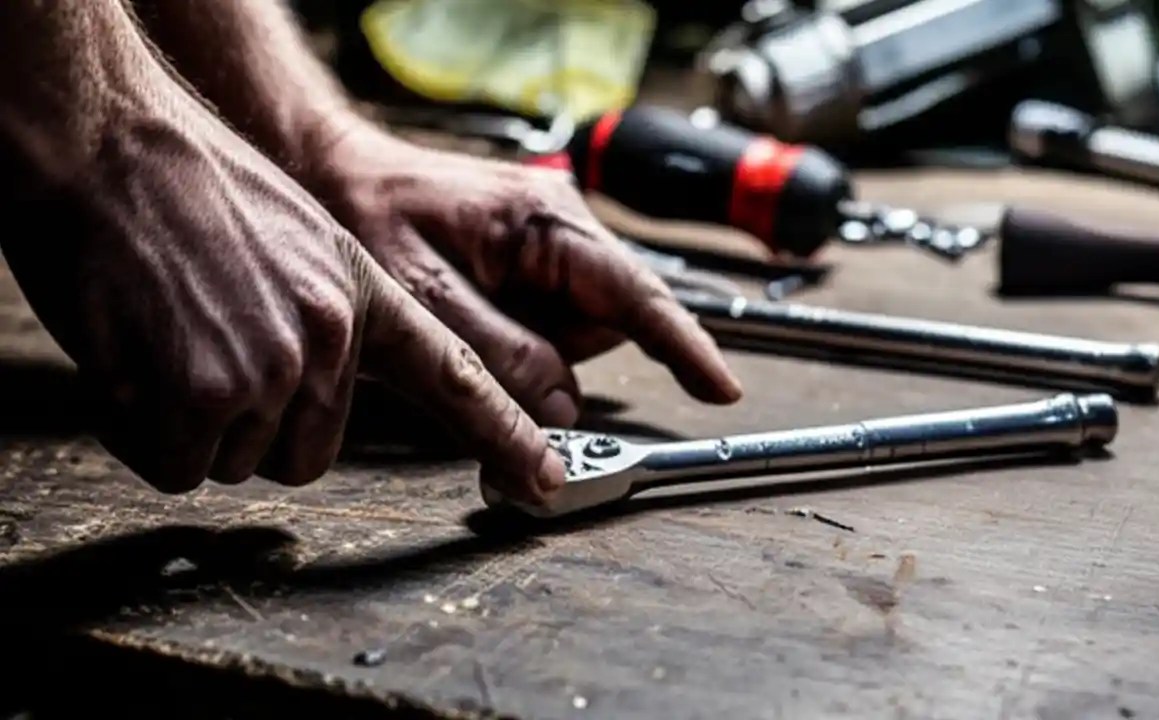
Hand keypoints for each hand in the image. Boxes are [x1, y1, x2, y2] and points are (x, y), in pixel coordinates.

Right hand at [0, 80, 564, 503]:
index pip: (458, 378)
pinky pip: (175, 465)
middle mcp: (331, 338)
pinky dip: (145, 433)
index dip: (505, 435)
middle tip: (210, 356)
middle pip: (305, 454)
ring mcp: (271, 369)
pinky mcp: (202, 395)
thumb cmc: (190, 187)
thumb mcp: (302, 241)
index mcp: (365, 296)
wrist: (107, 144)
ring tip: (170, 342)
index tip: (546, 479)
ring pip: (235, 462)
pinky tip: (135, 364)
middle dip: (256, 429)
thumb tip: (331, 376)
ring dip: (194, 424)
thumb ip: (334, 313)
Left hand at [305, 122, 743, 427]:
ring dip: (530, 354)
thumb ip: (500, 355)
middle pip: (605, 322)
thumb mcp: (423, 294)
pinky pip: (542, 324)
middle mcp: (558, 232)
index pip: (636, 293)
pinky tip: (463, 322)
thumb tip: (563, 409)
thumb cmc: (364, 212)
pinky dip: (512, 343)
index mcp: (546, 224)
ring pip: (572, 332)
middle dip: (560, 359)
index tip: (721, 390)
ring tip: (458, 324)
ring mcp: (542, 249)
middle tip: (492, 361)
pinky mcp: (522, 267)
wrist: (325, 171)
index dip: (683, 346)